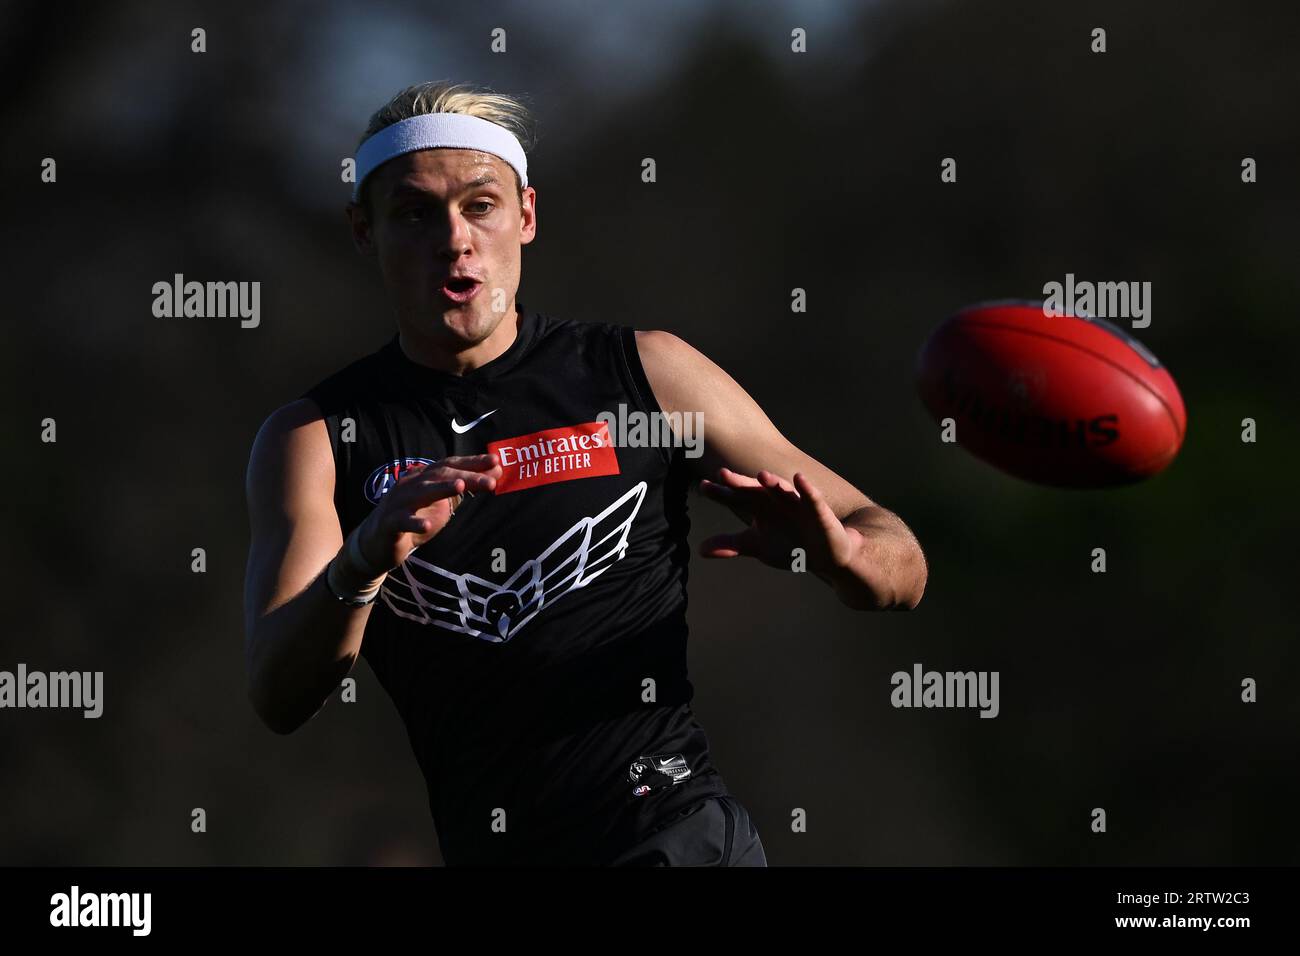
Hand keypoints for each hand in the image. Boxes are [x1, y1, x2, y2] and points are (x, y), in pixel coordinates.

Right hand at [353, 454, 501, 574]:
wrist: (376, 543)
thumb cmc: (413, 518)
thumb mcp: (441, 504)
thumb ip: (464, 489)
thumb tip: (494, 475)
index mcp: (423, 477)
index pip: (450, 464)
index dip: (472, 461)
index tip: (495, 461)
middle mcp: (410, 484)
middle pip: (440, 475)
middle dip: (467, 476)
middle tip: (491, 481)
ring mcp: (398, 503)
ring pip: (421, 492)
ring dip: (441, 489)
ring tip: (461, 486)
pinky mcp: (389, 523)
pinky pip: (402, 521)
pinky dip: (415, 522)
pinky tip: (429, 526)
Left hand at [697, 467, 860, 575]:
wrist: (825, 555)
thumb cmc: (790, 544)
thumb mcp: (756, 546)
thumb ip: (730, 545)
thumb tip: (699, 550)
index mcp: (759, 506)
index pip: (735, 497)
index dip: (720, 493)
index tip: (702, 487)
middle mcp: (775, 500)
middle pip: (754, 489)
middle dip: (740, 482)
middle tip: (723, 474)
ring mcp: (796, 504)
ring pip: (782, 490)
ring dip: (772, 482)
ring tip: (761, 475)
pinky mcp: (818, 511)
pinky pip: (812, 498)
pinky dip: (807, 489)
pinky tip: (800, 479)